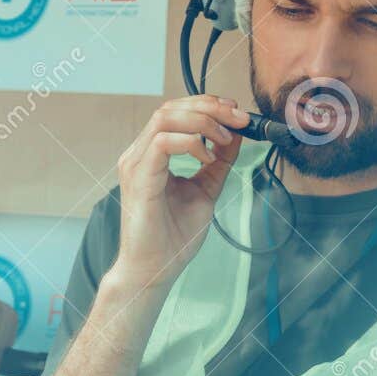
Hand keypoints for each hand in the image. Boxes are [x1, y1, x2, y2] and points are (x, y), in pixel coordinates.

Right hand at [109, 95, 249, 290]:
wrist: (155, 269)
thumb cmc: (173, 237)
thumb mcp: (205, 190)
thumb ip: (218, 162)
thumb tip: (236, 134)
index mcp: (152, 155)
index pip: (177, 112)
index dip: (209, 106)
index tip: (238, 115)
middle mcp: (140, 154)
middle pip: (172, 107)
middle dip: (211, 107)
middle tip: (240, 119)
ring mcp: (136, 163)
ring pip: (166, 117)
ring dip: (203, 121)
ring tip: (224, 139)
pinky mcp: (139, 177)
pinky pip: (164, 142)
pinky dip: (192, 143)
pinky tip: (208, 159)